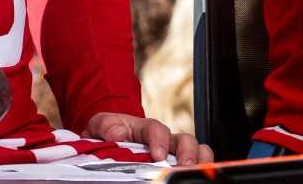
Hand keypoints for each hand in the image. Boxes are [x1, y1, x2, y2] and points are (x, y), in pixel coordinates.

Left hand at [84, 112, 213, 165]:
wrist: (110, 138)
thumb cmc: (109, 132)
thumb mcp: (101, 125)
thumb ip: (107, 126)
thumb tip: (118, 134)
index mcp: (145, 127)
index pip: (156, 129)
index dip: (160, 141)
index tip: (158, 155)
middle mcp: (164, 138)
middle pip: (185, 139)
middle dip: (187, 153)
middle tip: (183, 167)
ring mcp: (173, 152)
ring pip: (196, 150)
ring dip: (199, 161)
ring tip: (194, 173)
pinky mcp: (176, 163)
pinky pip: (196, 163)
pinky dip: (201, 168)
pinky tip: (194, 177)